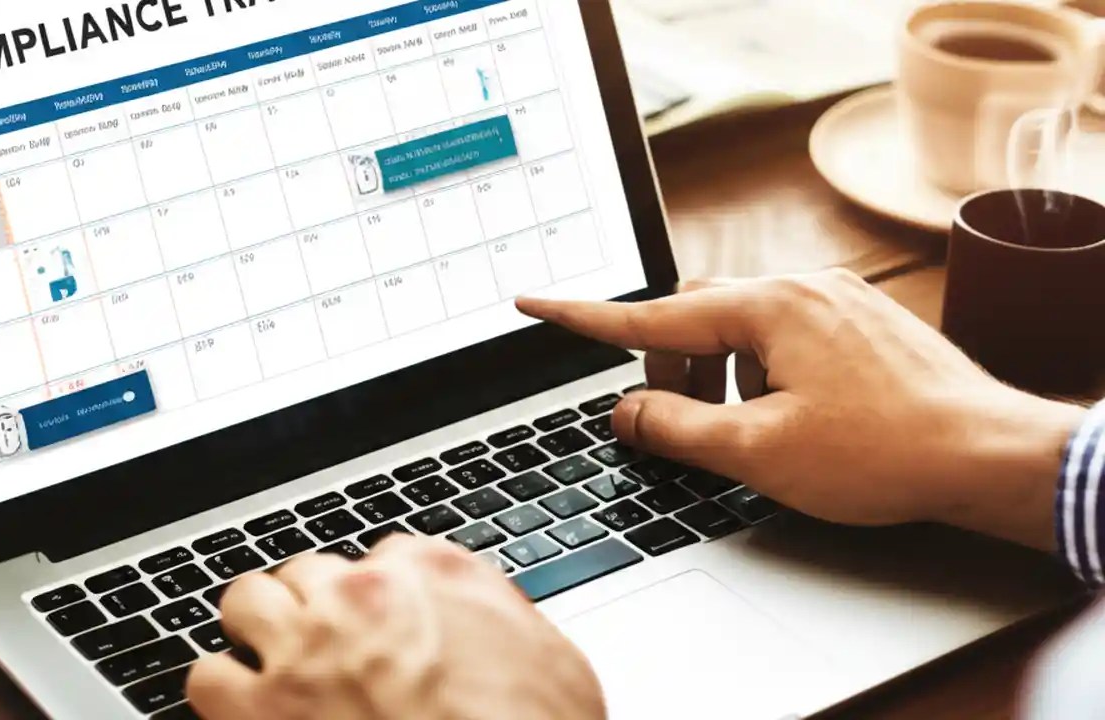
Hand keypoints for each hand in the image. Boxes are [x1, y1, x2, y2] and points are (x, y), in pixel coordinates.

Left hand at [187, 535, 605, 719]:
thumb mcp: (554, 662)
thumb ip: (504, 621)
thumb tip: (491, 625)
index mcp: (434, 573)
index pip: (384, 558)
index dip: (379, 599)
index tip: (382, 626)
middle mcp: (363, 594)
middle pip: (308, 572)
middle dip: (313, 607)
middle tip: (327, 648)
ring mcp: (306, 646)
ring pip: (245, 602)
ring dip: (258, 632)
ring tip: (272, 665)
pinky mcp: (260, 706)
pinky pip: (207, 676)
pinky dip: (221, 691)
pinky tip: (244, 709)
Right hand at [518, 269, 1085, 550]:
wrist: (989, 455)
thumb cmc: (881, 452)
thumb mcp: (757, 450)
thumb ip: (676, 427)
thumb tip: (625, 411)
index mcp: (768, 307)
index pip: (652, 313)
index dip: (585, 317)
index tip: (534, 302)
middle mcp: (801, 287)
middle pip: (698, 313)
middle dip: (671, 361)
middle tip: (675, 418)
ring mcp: (837, 300)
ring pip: (743, 324)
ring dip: (721, 372)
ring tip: (746, 428)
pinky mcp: (861, 322)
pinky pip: (785, 332)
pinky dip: (761, 370)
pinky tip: (791, 418)